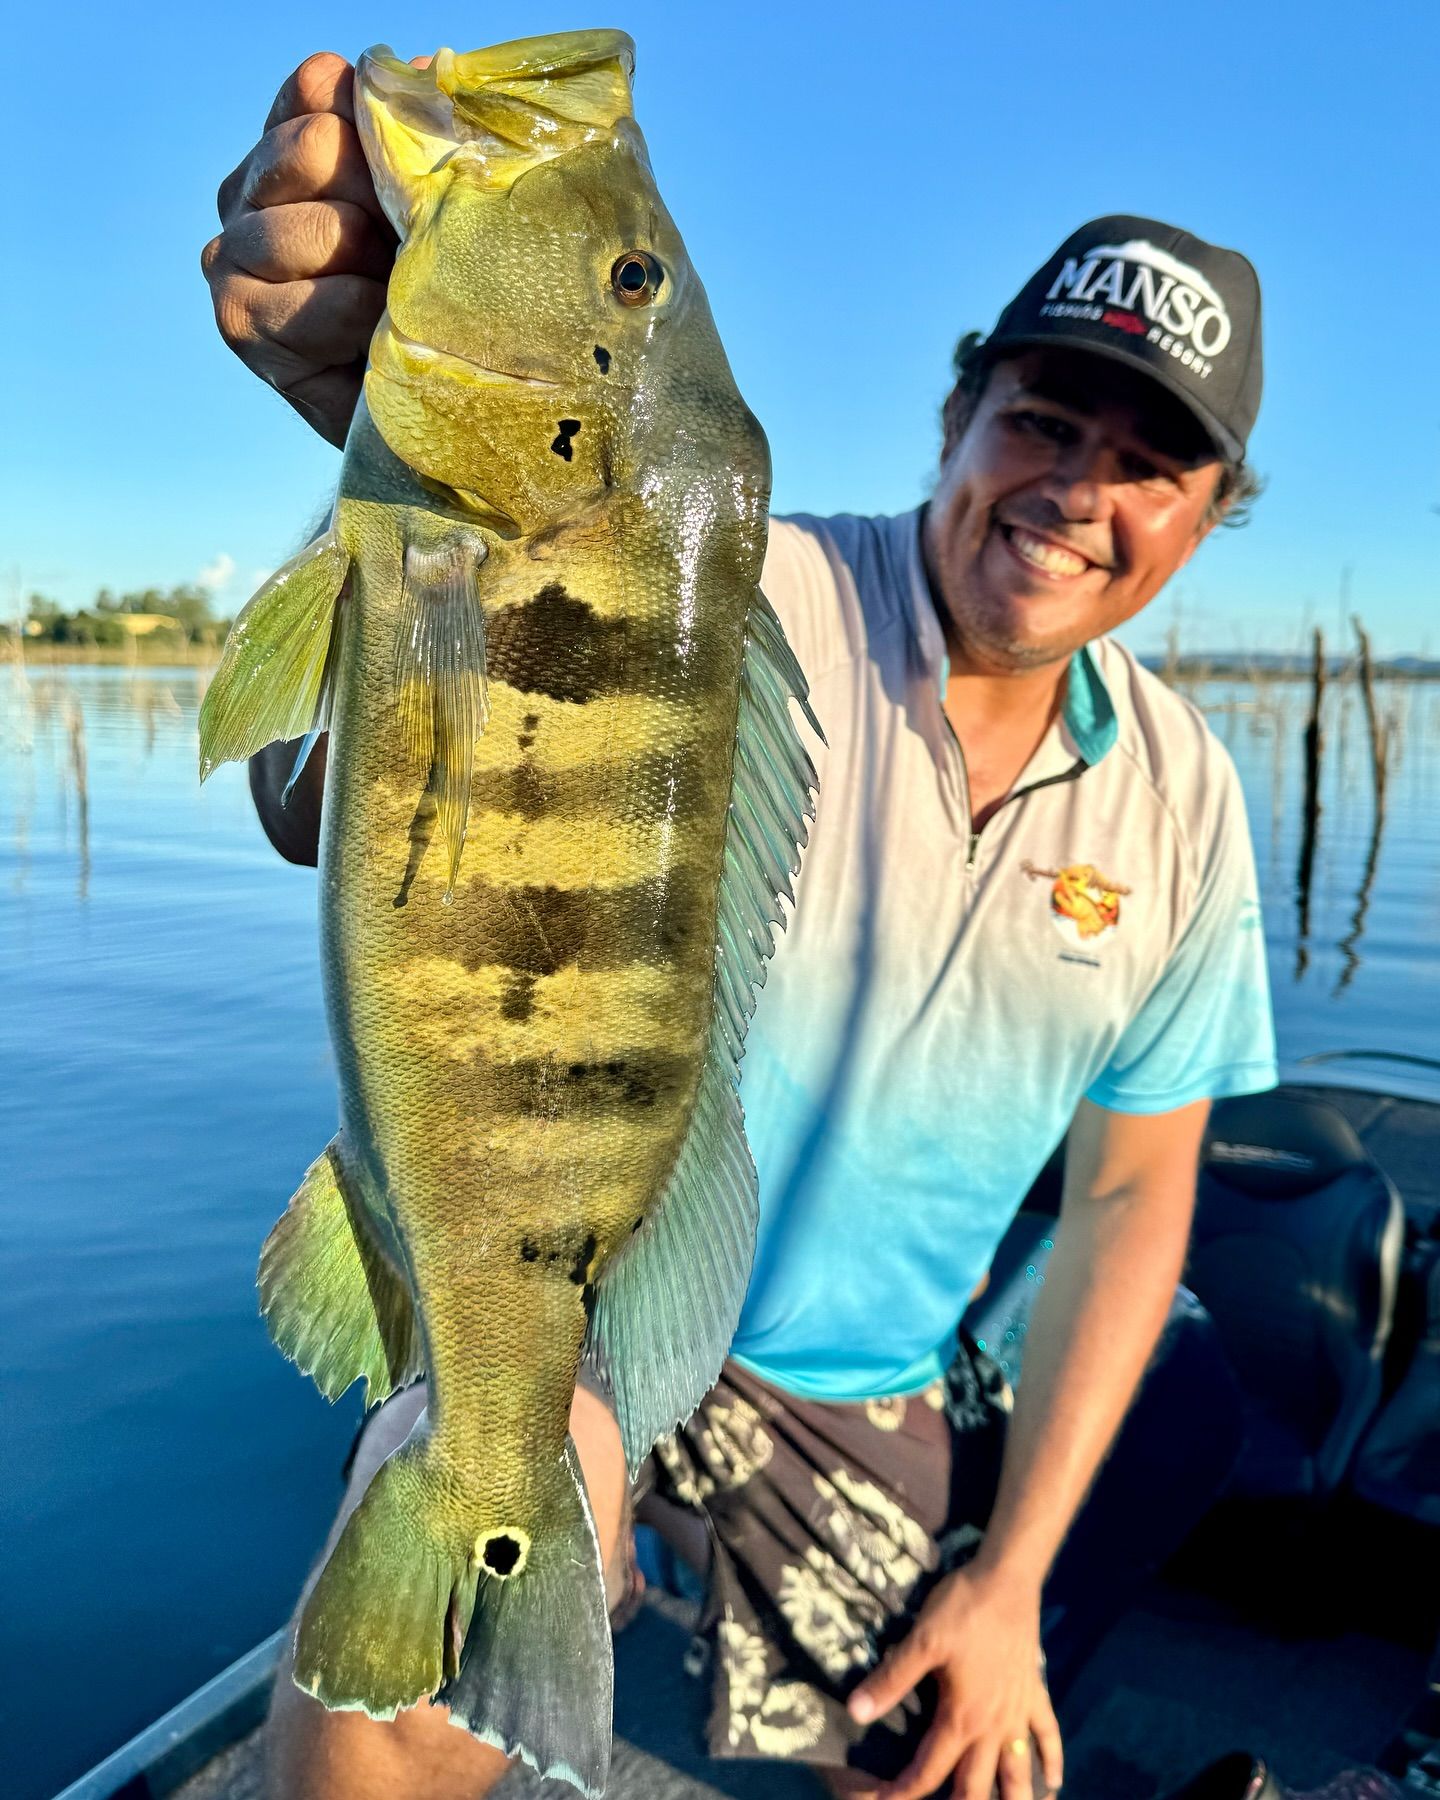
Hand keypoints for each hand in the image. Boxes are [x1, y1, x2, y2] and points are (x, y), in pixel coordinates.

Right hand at [201, 52, 403, 446]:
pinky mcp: (237, 320)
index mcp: (293, 141)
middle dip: (378, 206)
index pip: (321, 86)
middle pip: (313, 147)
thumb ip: (431, 137)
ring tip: (389, 304)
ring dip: (374, 273)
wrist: (426, 410)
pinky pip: (313, 302)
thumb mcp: (443, 210)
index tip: (413, 188)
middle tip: (401, 258)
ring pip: (316, 227)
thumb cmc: (436, 302)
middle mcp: (248, 188)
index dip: (379, 133)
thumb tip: (429, 67)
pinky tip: (366, 341)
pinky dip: (356, 322)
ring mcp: (231, 252)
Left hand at [847, 1564, 1061, 1799]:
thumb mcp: (921, 1641)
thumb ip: (891, 1679)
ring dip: (1012, 1797)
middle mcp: (994, 1727)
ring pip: (1019, 1772)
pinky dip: (1051, 1761)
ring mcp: (1019, 1713)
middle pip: (976, 1787)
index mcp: (962, 1719)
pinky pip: (1049, 1735)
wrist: (1007, 1580)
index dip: (902, 1791)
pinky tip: (1052, 1782)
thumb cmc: (962, 1608)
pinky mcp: (1035, 1693)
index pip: (929, 1772)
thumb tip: (856, 1712)